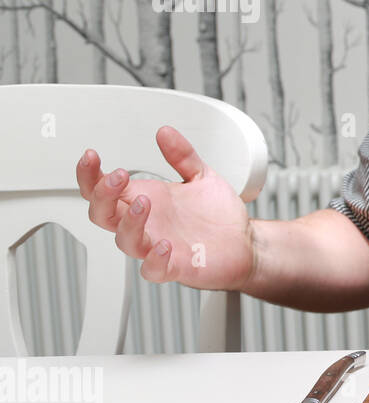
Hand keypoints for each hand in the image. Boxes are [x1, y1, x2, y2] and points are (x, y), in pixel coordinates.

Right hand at [77, 126, 256, 289]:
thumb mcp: (201, 175)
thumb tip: (165, 132)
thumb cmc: (217, 215)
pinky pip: (153, 270)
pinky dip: (155, 260)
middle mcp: (145, 224)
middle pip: (102, 215)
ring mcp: (157, 246)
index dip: (89, 175)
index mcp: (145, 199)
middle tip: (119, 177)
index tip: (92, 156)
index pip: (102, 190)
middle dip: (103, 195)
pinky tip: (165, 245)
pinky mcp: (175, 266)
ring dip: (129, 222)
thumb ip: (182, 155)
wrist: (244, 242)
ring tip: (144, 202)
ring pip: (125, 241)